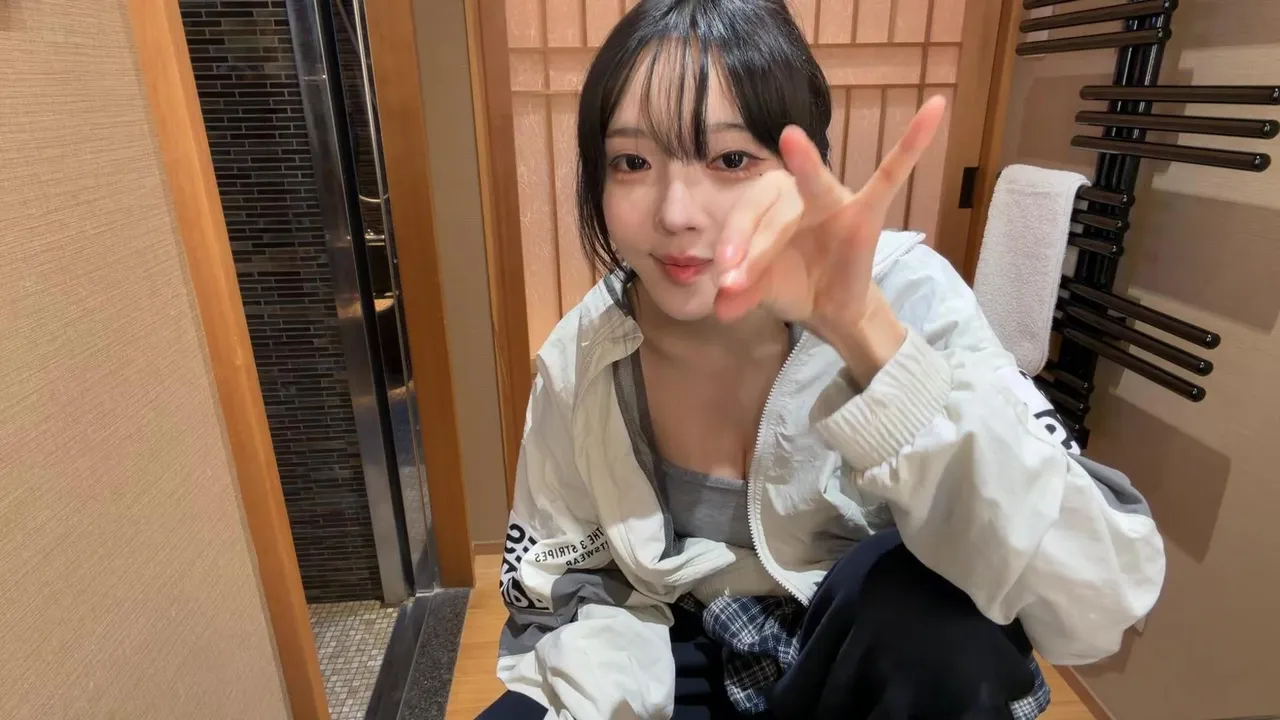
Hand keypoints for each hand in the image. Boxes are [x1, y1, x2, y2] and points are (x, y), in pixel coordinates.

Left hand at [713, 96, 946, 347]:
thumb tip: (720, 310)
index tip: (725, 281)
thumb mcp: (762, 290)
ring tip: (791, 137)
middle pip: (770, 204)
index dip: (732, 244)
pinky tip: (936, 108)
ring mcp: (834, 199)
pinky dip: (912, 142)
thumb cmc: (792, 283)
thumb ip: (741, 295)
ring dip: (805, 166)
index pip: (744, 217)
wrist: (830, 308)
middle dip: (752, 240)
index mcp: (765, 208)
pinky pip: (891, 175)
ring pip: (813, 184)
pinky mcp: (868, 212)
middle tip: (735, 275)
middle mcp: (795, 195)